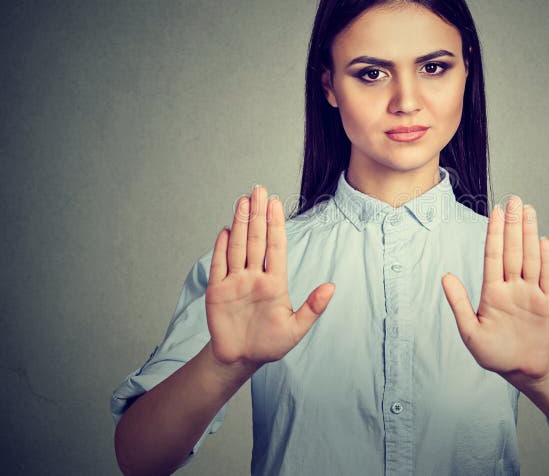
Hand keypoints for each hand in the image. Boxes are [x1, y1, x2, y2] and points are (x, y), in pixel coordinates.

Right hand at [205, 186, 334, 370]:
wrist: (241, 358)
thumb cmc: (270, 344)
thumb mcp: (296, 329)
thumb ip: (312, 308)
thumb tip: (332, 287)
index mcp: (275, 283)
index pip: (276, 247)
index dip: (275, 225)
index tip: (276, 203)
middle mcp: (254, 276)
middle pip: (256, 240)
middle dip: (257, 215)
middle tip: (259, 190)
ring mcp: (235, 282)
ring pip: (238, 247)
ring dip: (239, 224)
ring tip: (243, 201)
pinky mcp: (217, 291)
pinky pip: (219, 265)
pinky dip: (221, 248)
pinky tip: (225, 230)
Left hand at [441, 197, 548, 387]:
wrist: (521, 370)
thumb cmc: (493, 353)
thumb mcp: (470, 332)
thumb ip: (459, 304)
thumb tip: (445, 276)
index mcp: (493, 291)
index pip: (493, 255)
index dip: (494, 233)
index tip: (495, 211)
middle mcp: (513, 287)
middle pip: (513, 250)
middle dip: (513, 225)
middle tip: (514, 199)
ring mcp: (531, 293)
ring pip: (531, 258)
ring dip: (529, 234)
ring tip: (528, 210)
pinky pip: (547, 277)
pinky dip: (546, 259)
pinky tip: (543, 240)